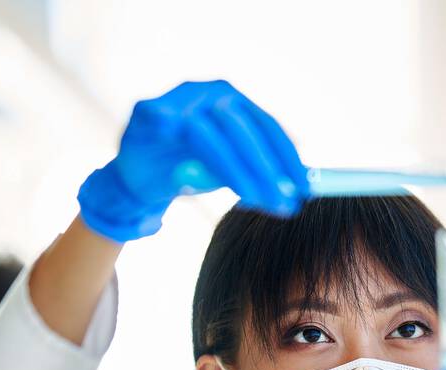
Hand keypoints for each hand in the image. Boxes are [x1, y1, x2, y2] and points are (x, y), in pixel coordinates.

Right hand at [77, 80, 307, 241]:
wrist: (139, 175)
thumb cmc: (191, 169)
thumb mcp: (231, 171)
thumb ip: (259, 172)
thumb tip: (301, 189)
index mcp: (233, 101)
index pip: (267, 126)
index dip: (288, 159)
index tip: (306, 190)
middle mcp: (209, 92)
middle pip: (244, 130)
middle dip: (267, 170)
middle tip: (285, 203)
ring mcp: (177, 98)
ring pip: (212, 135)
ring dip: (238, 172)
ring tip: (256, 201)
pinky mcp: (148, 111)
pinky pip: (168, 128)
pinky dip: (180, 143)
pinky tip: (196, 170)